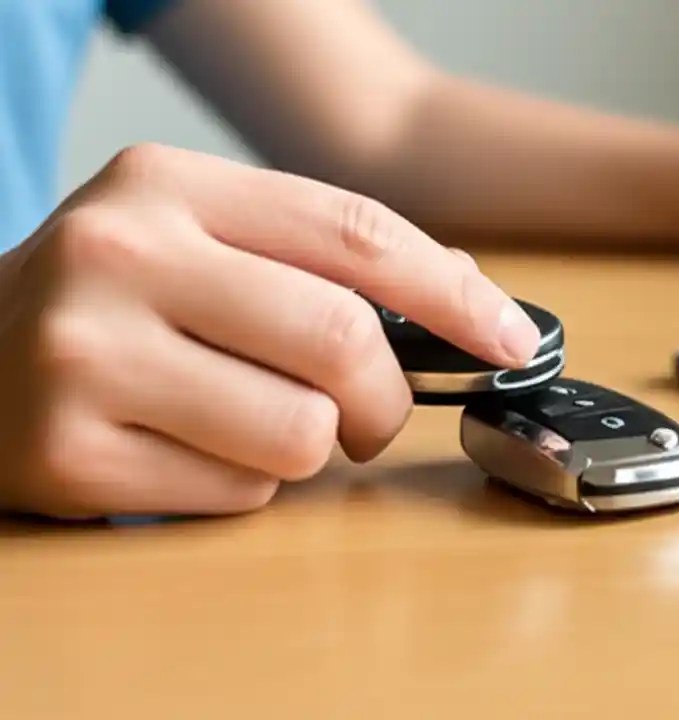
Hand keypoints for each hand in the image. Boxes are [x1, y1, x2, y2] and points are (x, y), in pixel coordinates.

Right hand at [0, 144, 540, 519]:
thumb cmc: (116, 304)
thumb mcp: (197, 237)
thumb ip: (318, 256)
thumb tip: (466, 299)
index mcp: (167, 185)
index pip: (354, 233)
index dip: (453, 293)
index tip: (510, 339)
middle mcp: (120, 256)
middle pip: (340, 338)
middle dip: (386, 397)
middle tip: (373, 416)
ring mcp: (86, 357)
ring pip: (300, 431)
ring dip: (307, 445)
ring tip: (249, 423)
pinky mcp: (71, 455)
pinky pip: (240, 494)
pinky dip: (244, 486)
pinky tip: (189, 452)